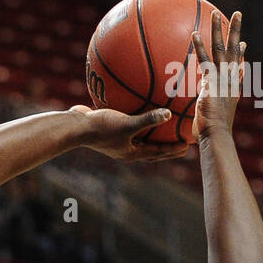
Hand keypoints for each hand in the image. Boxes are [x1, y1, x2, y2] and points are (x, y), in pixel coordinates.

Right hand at [69, 105, 190, 161]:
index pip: (158, 153)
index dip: (173, 149)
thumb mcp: (127, 124)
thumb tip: (169, 114)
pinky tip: (140, 109)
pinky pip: (129, 127)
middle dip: (166, 147)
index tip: (188, 146)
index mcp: (132, 153)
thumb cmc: (101, 128)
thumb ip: (148, 119)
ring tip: (164, 128)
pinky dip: (138, 122)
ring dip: (153, 136)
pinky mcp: (110, 131)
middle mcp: (126, 149)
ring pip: (140, 140)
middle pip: (151, 150)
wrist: (74, 127)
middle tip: (181, 142)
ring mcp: (117, 141)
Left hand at [191, 10, 245, 141]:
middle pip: (234, 49)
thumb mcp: (213, 116)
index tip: (242, 42)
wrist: (216, 136)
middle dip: (235, 31)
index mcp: (232, 86)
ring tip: (216, 13)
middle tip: (236, 14)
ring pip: (222, 49)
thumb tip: (204, 103)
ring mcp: (223, 78)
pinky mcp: (213, 81)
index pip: (238, 65)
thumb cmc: (212, 131)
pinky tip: (194, 33)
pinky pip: (205, 59)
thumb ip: (210, 105)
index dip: (240, 53)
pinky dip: (199, 46)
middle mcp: (230, 79)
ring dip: (219, 30)